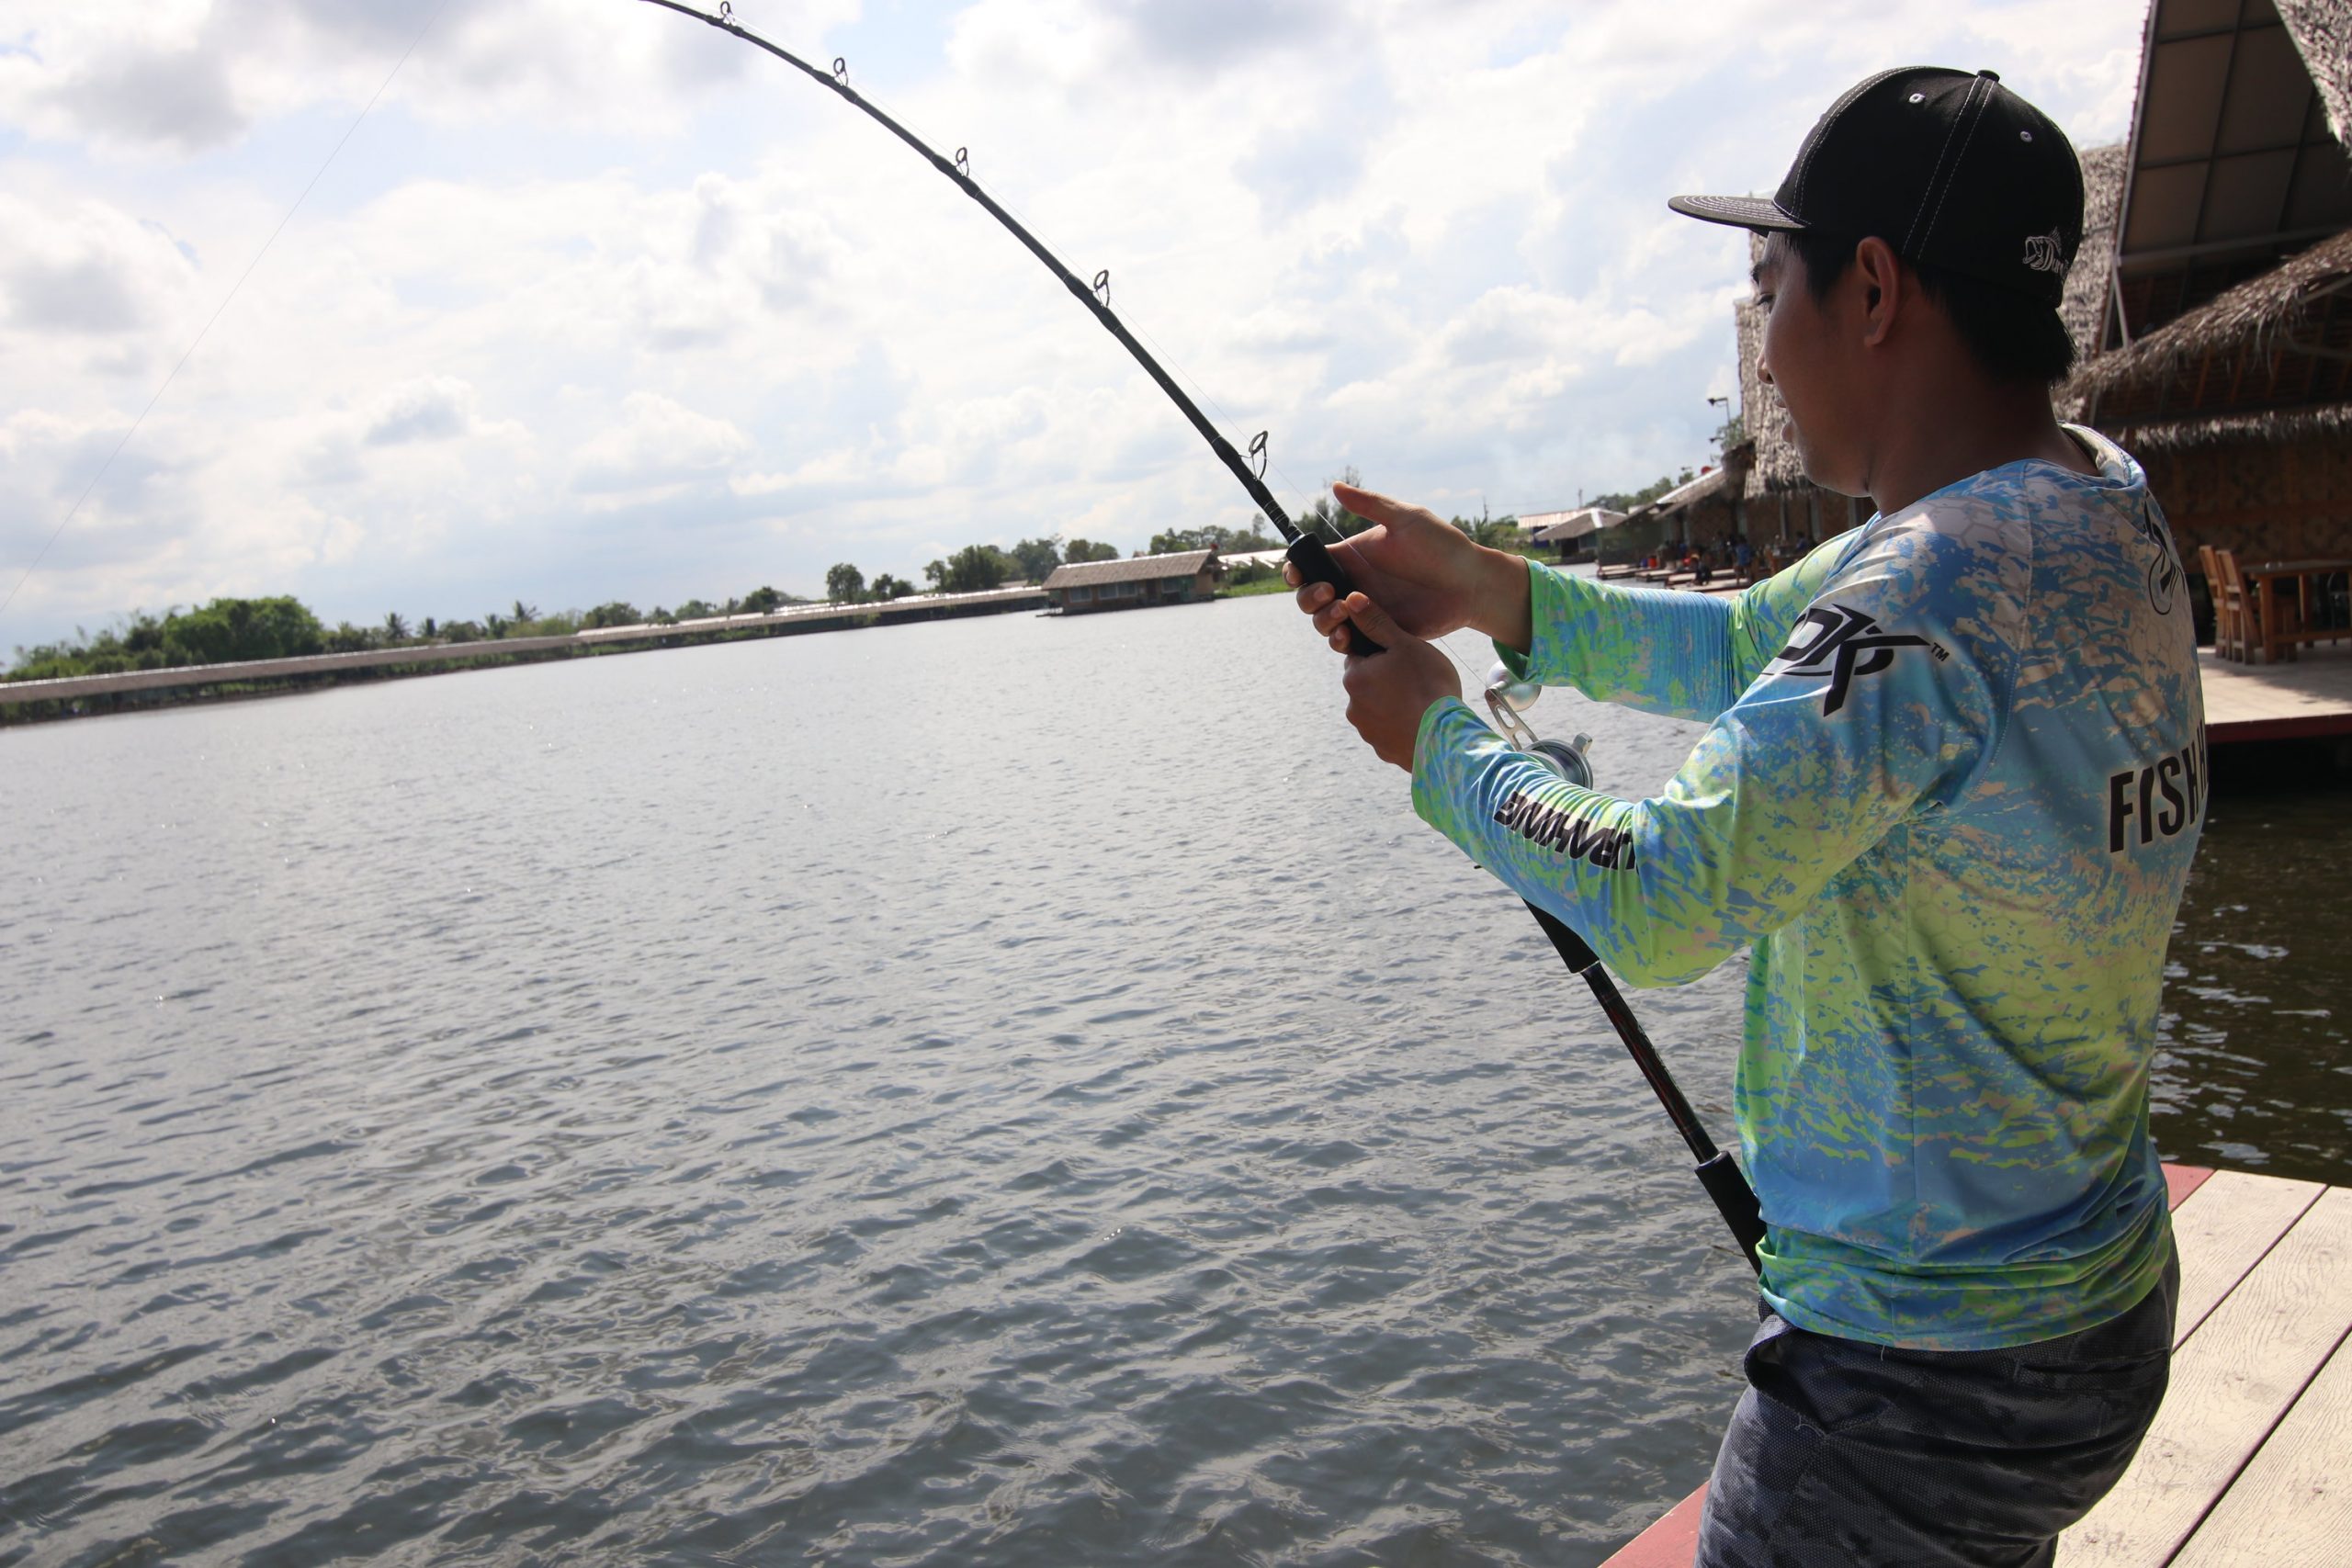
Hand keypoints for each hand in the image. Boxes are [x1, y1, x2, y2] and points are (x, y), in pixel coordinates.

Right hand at [1285, 482, 1530, 650]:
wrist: (1470, 585)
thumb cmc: (1443, 547)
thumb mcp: (1406, 520)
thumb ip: (1370, 505)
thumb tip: (1335, 487)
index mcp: (1353, 558)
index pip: (1310, 564)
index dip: (1295, 569)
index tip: (1297, 572)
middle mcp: (1353, 585)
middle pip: (1309, 596)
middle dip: (1308, 597)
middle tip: (1331, 592)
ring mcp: (1364, 612)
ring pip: (1323, 622)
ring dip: (1322, 619)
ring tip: (1344, 612)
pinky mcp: (1377, 634)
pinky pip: (1348, 643)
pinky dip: (1339, 641)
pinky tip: (1347, 636)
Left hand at [1335, 594, 1461, 770]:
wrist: (1444, 739)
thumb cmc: (1428, 685)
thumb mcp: (1405, 645)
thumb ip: (1377, 623)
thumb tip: (1351, 599)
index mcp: (1355, 676)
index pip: (1361, 656)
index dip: (1383, 653)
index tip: (1404, 657)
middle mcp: (1353, 706)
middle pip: (1369, 683)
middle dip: (1387, 680)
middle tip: (1417, 678)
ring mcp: (1368, 732)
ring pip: (1379, 709)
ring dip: (1394, 704)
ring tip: (1423, 701)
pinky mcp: (1383, 751)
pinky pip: (1390, 732)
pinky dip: (1403, 726)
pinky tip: (1424, 722)